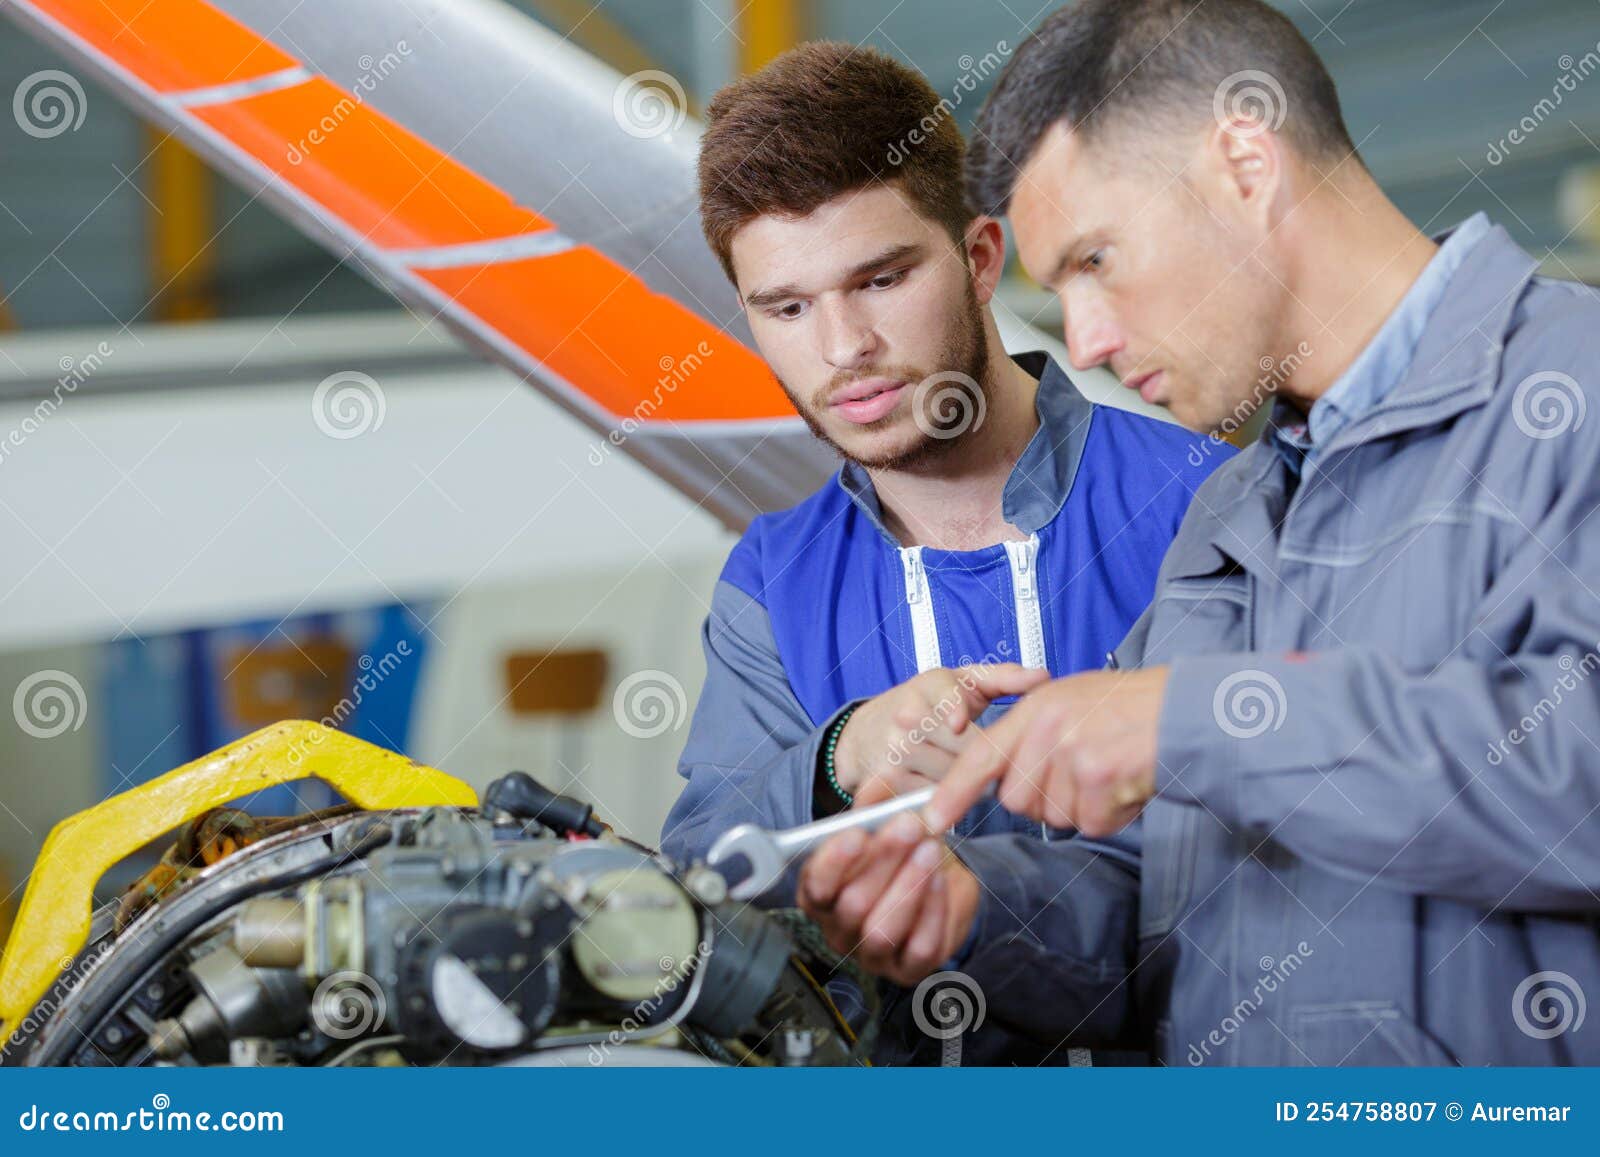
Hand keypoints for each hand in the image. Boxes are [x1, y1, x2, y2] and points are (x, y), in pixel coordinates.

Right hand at [798, 777, 980, 986]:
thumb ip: (877, 800)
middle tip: (908, 826)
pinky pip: (919, 948)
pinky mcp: (908, 969)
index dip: (833, 864)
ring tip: (929, 849)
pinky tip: (940, 879)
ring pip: (881, 932)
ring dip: (908, 886)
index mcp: (820, 895)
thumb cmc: (900, 848)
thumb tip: (878, 790)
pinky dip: (932, 911)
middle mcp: (839, 930)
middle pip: (852, 906)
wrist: (939, 876)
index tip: (857, 834)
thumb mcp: (886, 815)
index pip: (814, 887)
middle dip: (883, 863)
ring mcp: (872, 954)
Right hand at [832, 663, 1050, 796]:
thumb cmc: (927, 704)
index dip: (952, 709)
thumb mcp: (962, 682)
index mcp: (930, 687)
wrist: (867, 733)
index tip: (957, 721)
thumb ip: (1004, 678)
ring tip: (960, 770)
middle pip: (960, 749)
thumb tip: (1043, 676)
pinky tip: (943, 792)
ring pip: (948, 777)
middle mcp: (907, 717)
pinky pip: (929, 798)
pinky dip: (942, 801)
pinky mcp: (886, 781)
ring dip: (963, 781)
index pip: (943, 698)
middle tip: (988, 759)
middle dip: (981, 759)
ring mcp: (895, 750)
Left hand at [926, 667, 1169, 837]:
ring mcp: (1074, 756)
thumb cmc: (1129, 708)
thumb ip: (1031, 735)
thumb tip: (1005, 779)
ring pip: (1055, 815)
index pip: (981, 757)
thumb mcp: (1068, 703)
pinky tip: (1125, 786)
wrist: (1186, 710)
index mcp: (1036, 710)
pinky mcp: (1101, 782)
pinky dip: (1110, 815)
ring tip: (1109, 772)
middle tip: (1082, 772)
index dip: (953, 792)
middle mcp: (1049, 731)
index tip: (932, 819)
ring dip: (1083, 806)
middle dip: (1045, 799)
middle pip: (1019, 800)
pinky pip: (1091, 823)